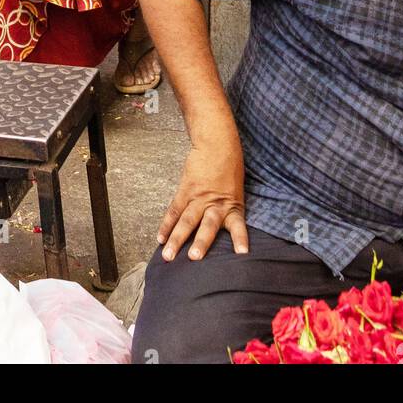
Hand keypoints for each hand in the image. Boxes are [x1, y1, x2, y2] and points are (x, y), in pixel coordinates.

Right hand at [158, 138, 247, 261]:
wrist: (217, 145)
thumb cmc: (230, 168)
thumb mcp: (236, 190)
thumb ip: (228, 209)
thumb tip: (223, 228)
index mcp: (232, 206)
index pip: (238, 226)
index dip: (240, 239)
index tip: (242, 254)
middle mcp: (215, 204)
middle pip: (207, 226)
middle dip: (200, 242)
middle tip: (194, 258)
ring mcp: (198, 198)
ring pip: (186, 221)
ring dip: (176, 239)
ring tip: (167, 256)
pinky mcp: (185, 190)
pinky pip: (174, 210)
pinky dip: (166, 225)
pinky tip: (160, 238)